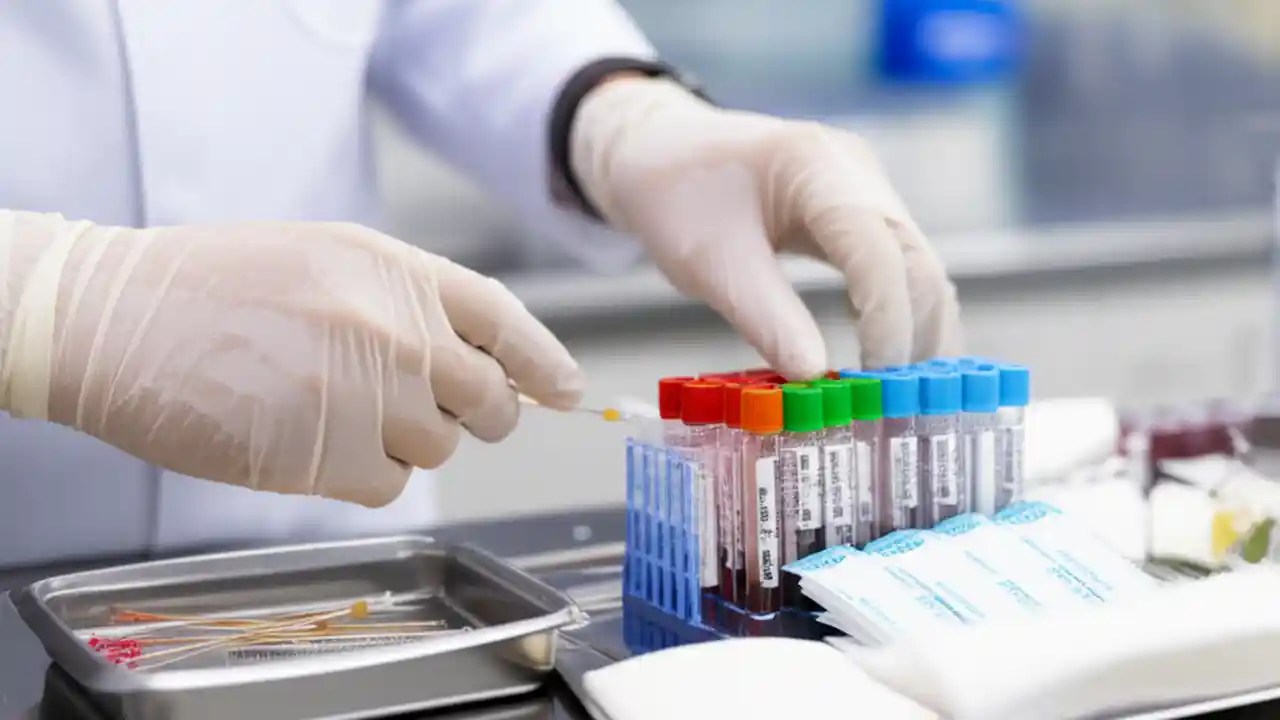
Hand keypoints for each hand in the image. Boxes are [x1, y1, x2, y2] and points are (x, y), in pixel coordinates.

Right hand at [0, 212, 582, 505]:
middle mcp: (396, 328)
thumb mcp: (325, 259)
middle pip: (488, 399)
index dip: (542, 359)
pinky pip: (388, 484)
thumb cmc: (214, 286)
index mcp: (397, 270)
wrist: (117, 316)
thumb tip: (477, 357)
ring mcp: (366, 391)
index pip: (503, 319)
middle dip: (475, 414)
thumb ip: (404, 301)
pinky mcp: (330, 451)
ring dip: (401, 442)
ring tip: (332, 409)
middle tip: (431, 409)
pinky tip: (311, 441)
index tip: (565, 390)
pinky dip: (361, 475)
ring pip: (437, 447)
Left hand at [571, 77, 961, 376]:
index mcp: (815, 165)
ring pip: (918, 266)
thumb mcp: (707, 263)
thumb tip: (815, 379)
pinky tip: (880, 360)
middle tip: (895, 405)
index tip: (874, 382)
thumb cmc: (672, 196)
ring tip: (893, 395)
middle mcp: (856, 169)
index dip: (887, 320)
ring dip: (915, 331)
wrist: (656, 150)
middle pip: (916, 259)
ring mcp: (865, 187)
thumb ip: (765, 317)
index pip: (878, 249)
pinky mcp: (860, 210)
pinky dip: (897, 315)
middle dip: (914, 335)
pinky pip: (898, 266)